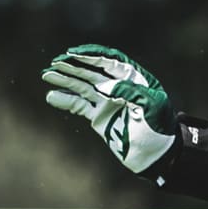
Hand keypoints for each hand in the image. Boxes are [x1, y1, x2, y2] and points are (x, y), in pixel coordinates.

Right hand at [41, 44, 176, 174]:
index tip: (74, 53)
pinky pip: (79, 106)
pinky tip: (52, 96)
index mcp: (134, 79)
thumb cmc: (160, 129)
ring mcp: (107, 101)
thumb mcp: (153, 107)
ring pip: (82, 86)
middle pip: (92, 71)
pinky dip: (66, 101)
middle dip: (74, 66)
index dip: (92, 55)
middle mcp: (118, 87)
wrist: (156, 155)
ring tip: (48, 74)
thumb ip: (131, 92)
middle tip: (56, 62)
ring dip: (65, 80)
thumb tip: (104, 86)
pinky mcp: (99, 116)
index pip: (111, 61)